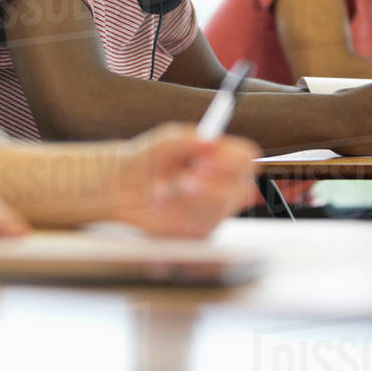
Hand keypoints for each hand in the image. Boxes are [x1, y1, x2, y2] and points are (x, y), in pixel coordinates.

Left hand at [106, 123, 261, 237]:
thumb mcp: (165, 141)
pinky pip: (200, 226)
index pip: (246, 157)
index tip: (205, 158)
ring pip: (218, 209)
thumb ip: (187, 139)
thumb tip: (209, 141)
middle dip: (212, 186)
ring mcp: (216, 210)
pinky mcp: (200, 231)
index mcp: (223, 158)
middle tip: (186, 180)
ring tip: (160, 190)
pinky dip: (176, 214)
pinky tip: (160, 204)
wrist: (125, 185)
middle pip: (240, 188)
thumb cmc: (151, 158)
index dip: (231, 159)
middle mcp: (226, 185)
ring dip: (186, 199)